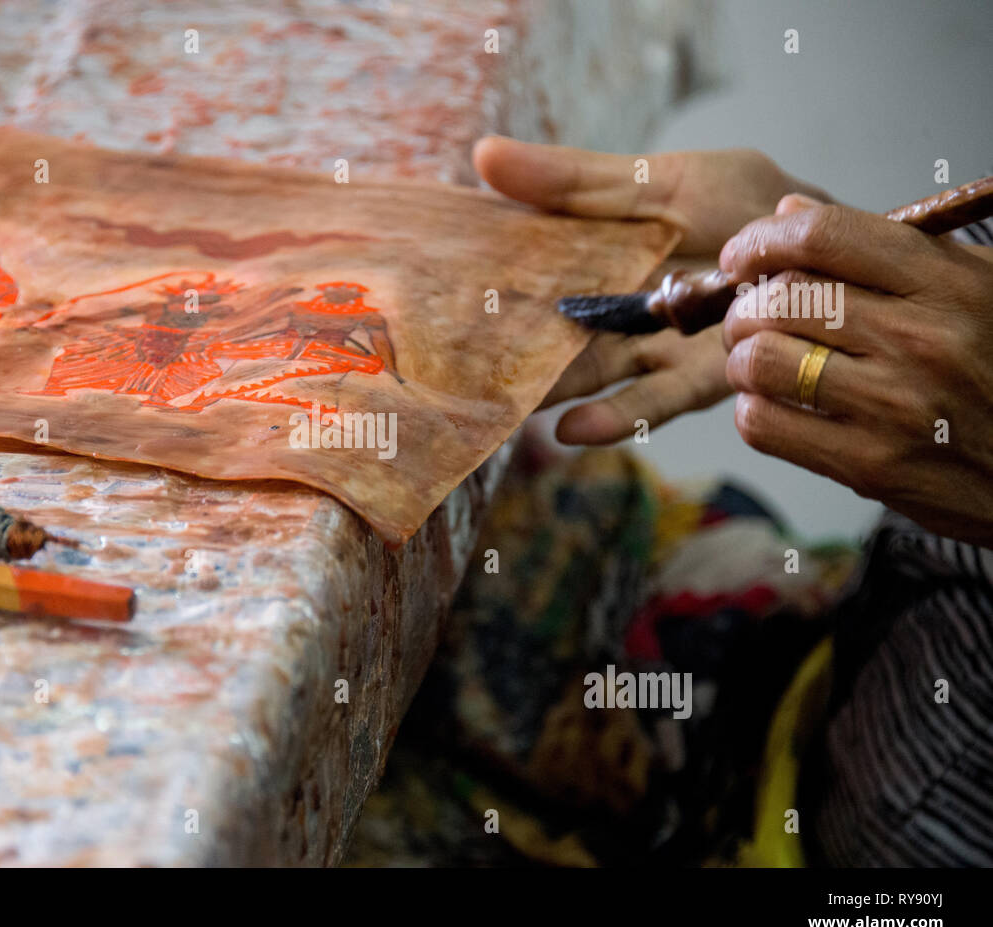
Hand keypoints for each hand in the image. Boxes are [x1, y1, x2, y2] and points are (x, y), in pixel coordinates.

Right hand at [473, 137, 828, 442]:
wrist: (839, 249)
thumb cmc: (751, 205)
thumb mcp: (659, 182)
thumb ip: (576, 183)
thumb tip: (482, 155)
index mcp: (601, 257)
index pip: (529, 274)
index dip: (484, 289)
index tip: (431, 305)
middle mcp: (620, 311)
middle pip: (551, 334)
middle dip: (504, 356)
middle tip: (445, 377)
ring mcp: (659, 349)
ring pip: (592, 373)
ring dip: (548, 393)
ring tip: (497, 409)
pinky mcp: (704, 380)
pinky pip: (653, 401)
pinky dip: (614, 417)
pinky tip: (570, 429)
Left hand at [721, 194, 992, 546]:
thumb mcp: (972, 287)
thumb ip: (883, 248)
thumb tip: (791, 210)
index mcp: (946, 284)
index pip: (826, 237)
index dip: (763, 239)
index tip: (740, 254)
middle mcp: (920, 341)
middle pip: (781, 300)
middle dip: (745, 305)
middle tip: (750, 316)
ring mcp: (894, 407)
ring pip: (761, 360)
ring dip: (742, 359)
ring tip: (759, 361)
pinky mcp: (870, 466)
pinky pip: (764, 425)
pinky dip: (753, 410)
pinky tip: (776, 404)